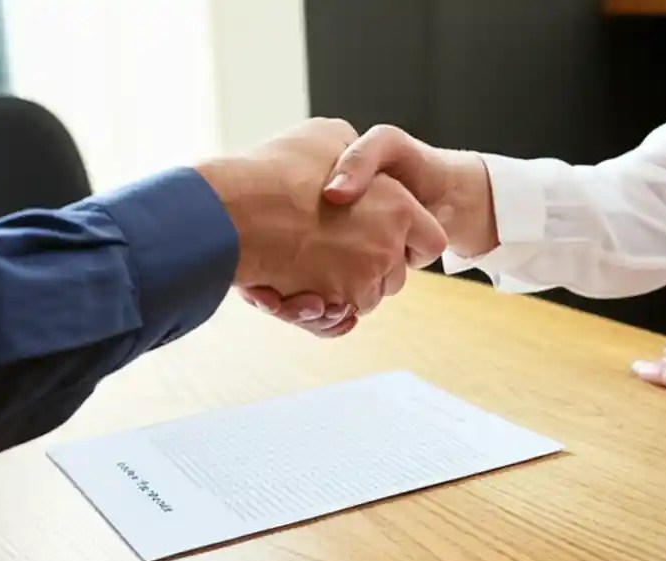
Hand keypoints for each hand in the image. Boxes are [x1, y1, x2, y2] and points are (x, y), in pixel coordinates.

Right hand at [240, 124, 495, 337]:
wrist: (234, 212)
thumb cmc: (274, 170)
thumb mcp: (323, 135)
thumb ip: (350, 149)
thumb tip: (351, 153)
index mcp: (397, 205)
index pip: (431, 241)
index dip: (411, 243)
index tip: (387, 240)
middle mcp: (387, 245)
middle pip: (396, 276)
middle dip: (372, 271)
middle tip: (336, 252)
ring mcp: (363, 278)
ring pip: (365, 300)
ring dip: (343, 291)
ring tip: (308, 268)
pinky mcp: (336, 302)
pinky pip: (338, 321)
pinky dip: (320, 313)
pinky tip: (297, 291)